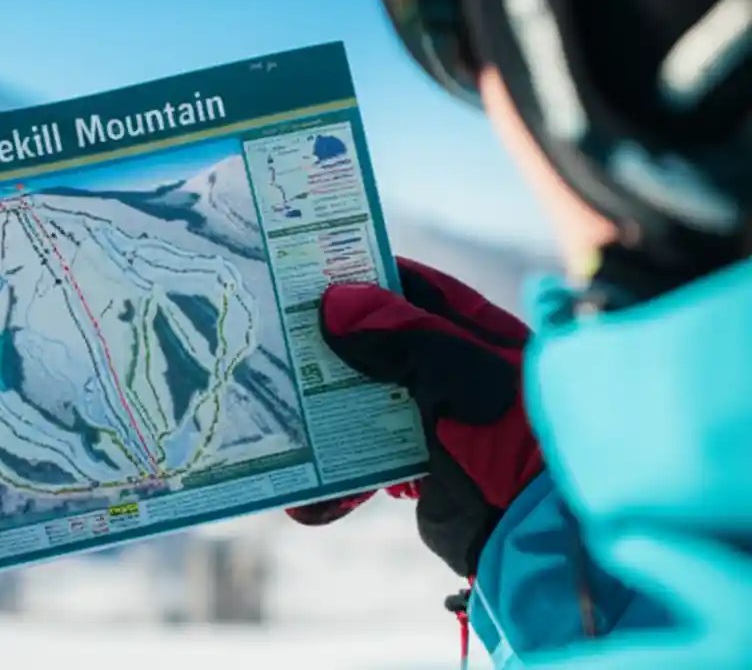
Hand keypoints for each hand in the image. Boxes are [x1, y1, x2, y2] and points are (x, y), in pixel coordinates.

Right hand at [287, 258, 542, 575]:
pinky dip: (336, 482)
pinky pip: (365, 464)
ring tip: (276, 420)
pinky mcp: (420, 470)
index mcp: (476, 337)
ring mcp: (435, 422)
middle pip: (377, 346)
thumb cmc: (513, 442)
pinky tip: (303, 503)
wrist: (541, 540)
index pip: (414, 291)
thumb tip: (336, 302)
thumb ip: (403, 337)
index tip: (311, 274)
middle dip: (327, 348)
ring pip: (363, 404)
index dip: (366, 279)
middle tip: (274, 339)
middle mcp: (454, 373)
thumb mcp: (461, 378)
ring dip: (321, 419)